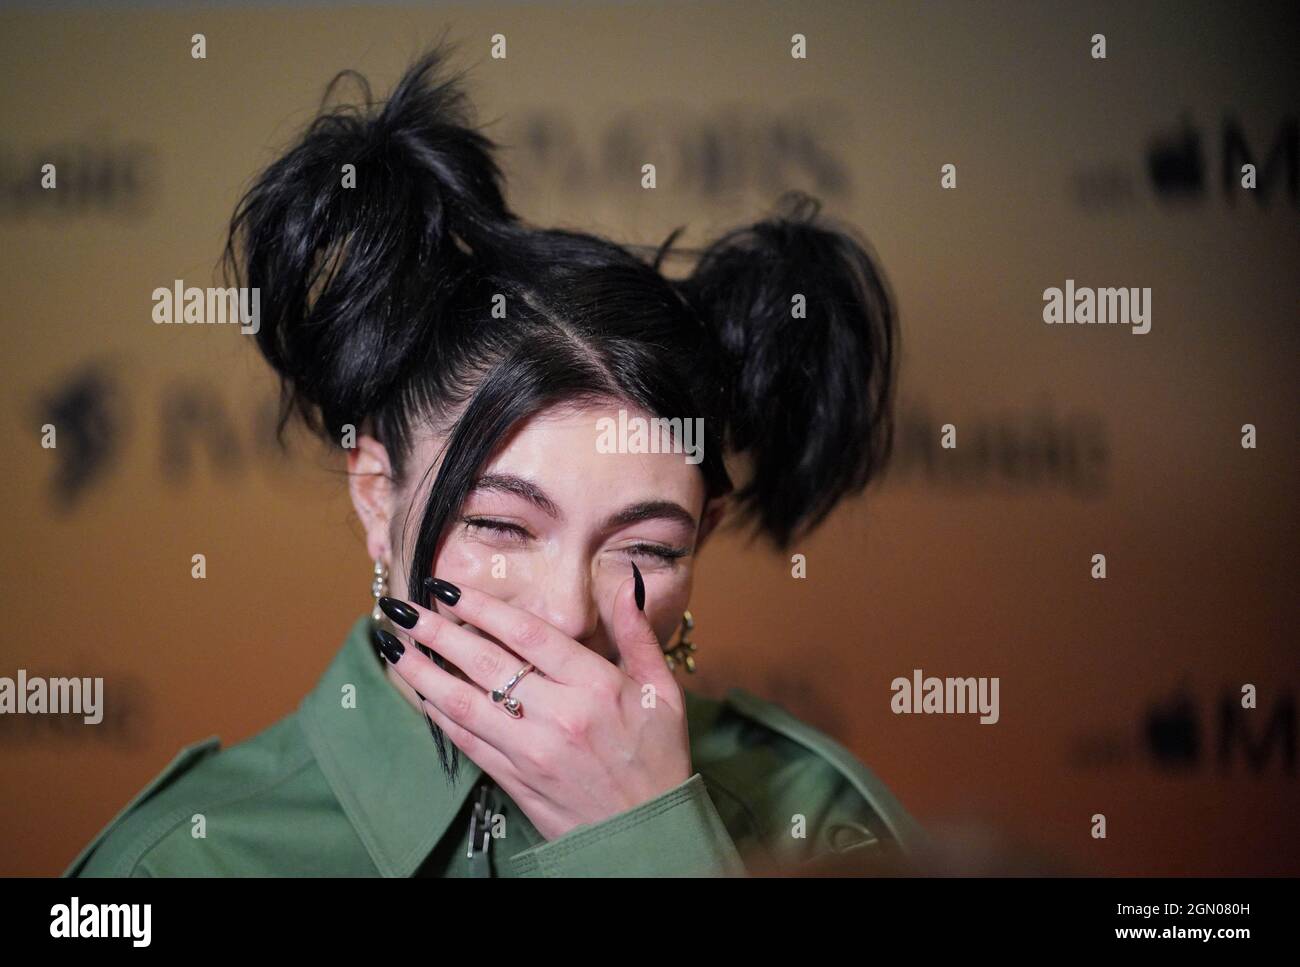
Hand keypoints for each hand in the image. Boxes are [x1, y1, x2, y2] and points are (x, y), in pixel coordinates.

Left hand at [375, 569, 691, 840]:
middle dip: (438, 631)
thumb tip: (625, 583)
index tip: (449, 588)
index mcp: (596, 685)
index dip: (482, 607)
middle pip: (485, 663)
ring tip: (394, 645)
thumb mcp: (663, 692)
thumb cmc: (659, 760)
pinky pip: (467, 741)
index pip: (526, 634)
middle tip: (404, 607)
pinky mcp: (516, 780)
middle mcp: (560, 715)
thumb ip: (638, 635)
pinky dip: (440, 715)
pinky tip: (421, 693)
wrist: (648, 835)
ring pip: (465, 702)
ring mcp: (533, 751)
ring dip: (423, 671)